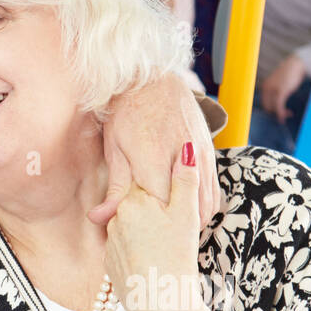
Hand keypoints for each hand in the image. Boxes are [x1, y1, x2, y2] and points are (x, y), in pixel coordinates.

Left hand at [88, 73, 220, 228]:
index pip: (161, 210)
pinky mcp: (210, 151)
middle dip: (172, 226)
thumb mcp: (114, 150)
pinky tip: (184, 207)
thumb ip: (114, 190)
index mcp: (154, 160)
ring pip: (205, 204)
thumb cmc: (126, 113)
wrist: (152, 78)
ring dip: (191, 218)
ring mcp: (201, 154)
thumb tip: (98, 220)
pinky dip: (201, 204)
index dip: (152, 225)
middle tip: (156, 232)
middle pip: (188, 212)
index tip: (141, 230)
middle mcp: (183, 158)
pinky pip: (213, 190)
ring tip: (170, 223)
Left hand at [104, 144, 201, 310]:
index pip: (147, 179)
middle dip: (155, 211)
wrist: (159, 305)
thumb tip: (184, 150)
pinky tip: (153, 261)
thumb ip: (184, 181)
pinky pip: (126, 247)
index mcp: (135, 199)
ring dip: (146, 231)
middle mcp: (117, 215)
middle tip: (173, 233)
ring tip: (165, 249)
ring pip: (131, 225)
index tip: (174, 205)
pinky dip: (139, 250)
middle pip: (138, 203)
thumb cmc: (175, 257)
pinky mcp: (109, 259)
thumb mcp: (186, 215)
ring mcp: (111, 238)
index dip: (163, 189)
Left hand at [260, 54, 306, 121]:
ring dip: (280, 114)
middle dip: (275, 114)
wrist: (294, 64)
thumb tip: (275, 104)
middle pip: (267, 107)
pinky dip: (281, 113)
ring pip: (272, 108)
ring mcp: (273, 89)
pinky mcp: (281, 91)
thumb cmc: (287, 74)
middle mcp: (266, 88)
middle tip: (285, 115)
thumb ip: (274, 91)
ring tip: (289, 114)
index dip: (270, 111)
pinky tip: (287, 115)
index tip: (278, 113)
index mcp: (264, 87)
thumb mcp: (277, 83)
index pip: (264, 103)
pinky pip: (278, 106)